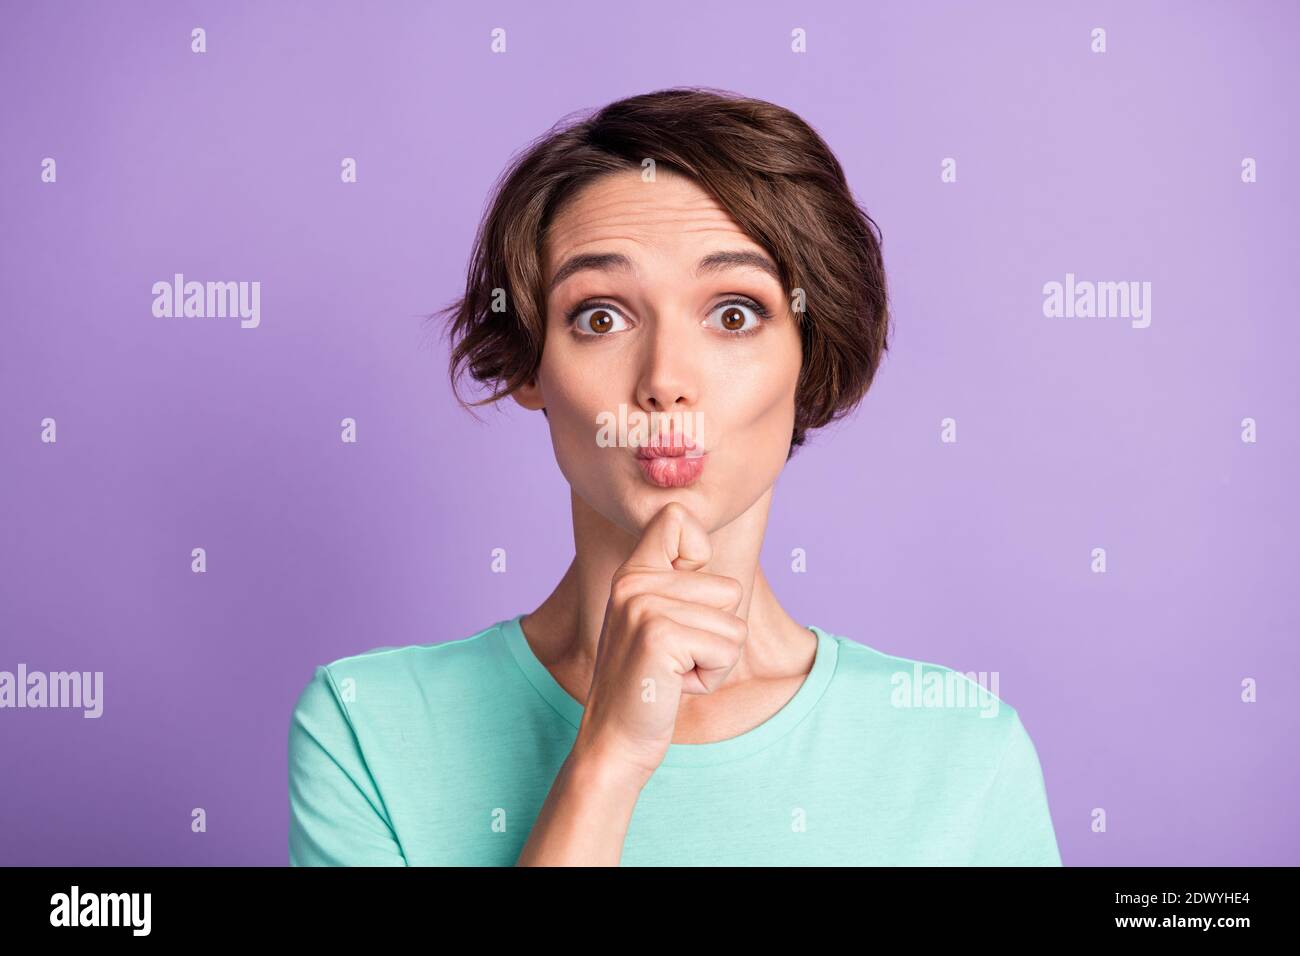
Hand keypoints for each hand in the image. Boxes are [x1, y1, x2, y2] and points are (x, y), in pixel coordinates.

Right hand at [571, 501, 747, 782]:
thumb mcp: (656, 621)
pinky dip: (710, 677)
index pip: (678, 518)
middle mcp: (633, 581)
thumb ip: (676, 582)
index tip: (681, 602)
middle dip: (716, 633)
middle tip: (674, 656)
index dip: (700, 555)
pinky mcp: (659, 635)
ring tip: (673, 670)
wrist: (614, 740)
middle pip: (729, 588)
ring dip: (713, 659)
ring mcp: (643, 606)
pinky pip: (726, 649)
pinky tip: (673, 685)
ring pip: (733, 625)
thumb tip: (703, 539)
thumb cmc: (648, 684)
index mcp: (632, 572)